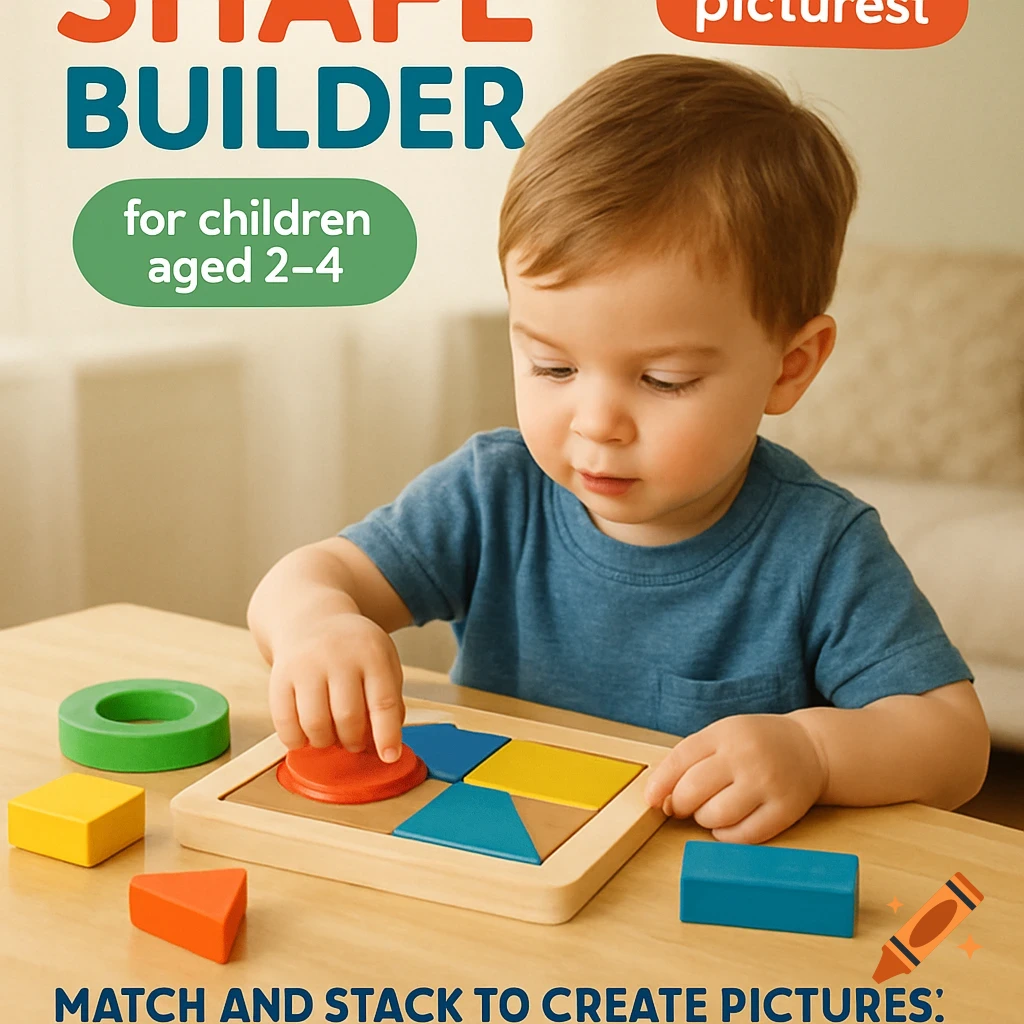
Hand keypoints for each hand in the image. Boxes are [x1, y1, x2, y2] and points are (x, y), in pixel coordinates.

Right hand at [268, 612, 404, 760]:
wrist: (310, 618)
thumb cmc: (353, 649)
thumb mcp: (383, 660)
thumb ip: (390, 697)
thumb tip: (387, 741)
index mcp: (371, 653)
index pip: (383, 701)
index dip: (387, 734)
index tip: (389, 756)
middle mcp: (338, 656)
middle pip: (347, 716)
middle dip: (354, 741)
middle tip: (354, 742)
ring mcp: (306, 665)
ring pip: (315, 723)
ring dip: (325, 742)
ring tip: (331, 736)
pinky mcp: (279, 676)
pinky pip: (284, 722)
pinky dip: (296, 740)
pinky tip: (306, 735)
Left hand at [644, 714, 828, 843]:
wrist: (812, 748)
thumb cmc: (756, 743)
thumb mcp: (723, 734)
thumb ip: (691, 758)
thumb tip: (658, 796)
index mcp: (725, 734)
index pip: (680, 760)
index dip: (660, 784)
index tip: (651, 800)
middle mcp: (746, 757)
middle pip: (693, 791)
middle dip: (679, 805)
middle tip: (683, 807)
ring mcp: (767, 784)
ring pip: (716, 816)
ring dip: (703, 820)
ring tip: (709, 812)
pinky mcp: (785, 810)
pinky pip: (744, 835)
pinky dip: (726, 836)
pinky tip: (727, 826)